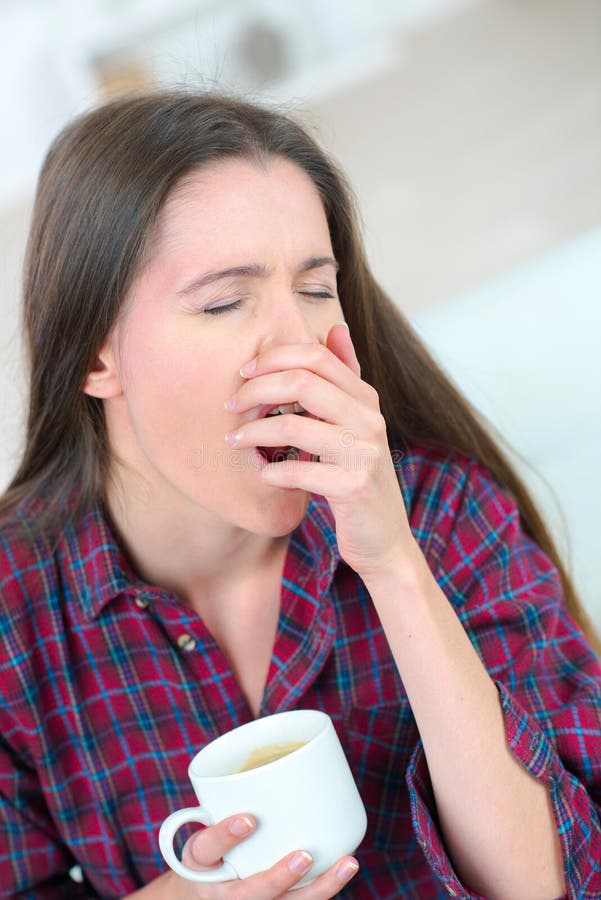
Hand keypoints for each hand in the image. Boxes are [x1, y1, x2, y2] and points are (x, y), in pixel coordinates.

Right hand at [167, 814, 358, 897]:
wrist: (201, 894)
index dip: (225, 836)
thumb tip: (277, 754)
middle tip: (305, 855)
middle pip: (250, 894)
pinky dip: (323, 889)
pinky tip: (344, 868)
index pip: (206, 849)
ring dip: (318, 889)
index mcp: (201, 862)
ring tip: (347, 863)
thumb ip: (226, 797)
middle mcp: (221, 891)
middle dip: (279, 877)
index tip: (248, 819)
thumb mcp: (204, 824)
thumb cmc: (211, 847)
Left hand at [225, 323, 411, 579]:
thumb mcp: (358, 425)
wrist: (385, 539)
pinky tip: (264, 476)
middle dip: (255, 389)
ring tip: (235, 441)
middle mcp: (369, 419)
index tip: (244, 373)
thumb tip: (334, 328)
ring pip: (292, 424)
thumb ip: (345, 379)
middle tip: (232, 404)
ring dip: (253, 432)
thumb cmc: (358, 478)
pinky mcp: (353, 487)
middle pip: (301, 381)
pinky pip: (298, 471)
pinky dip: (272, 473)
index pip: (315, 355)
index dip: (272, 357)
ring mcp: (364, 453)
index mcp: (366, 399)